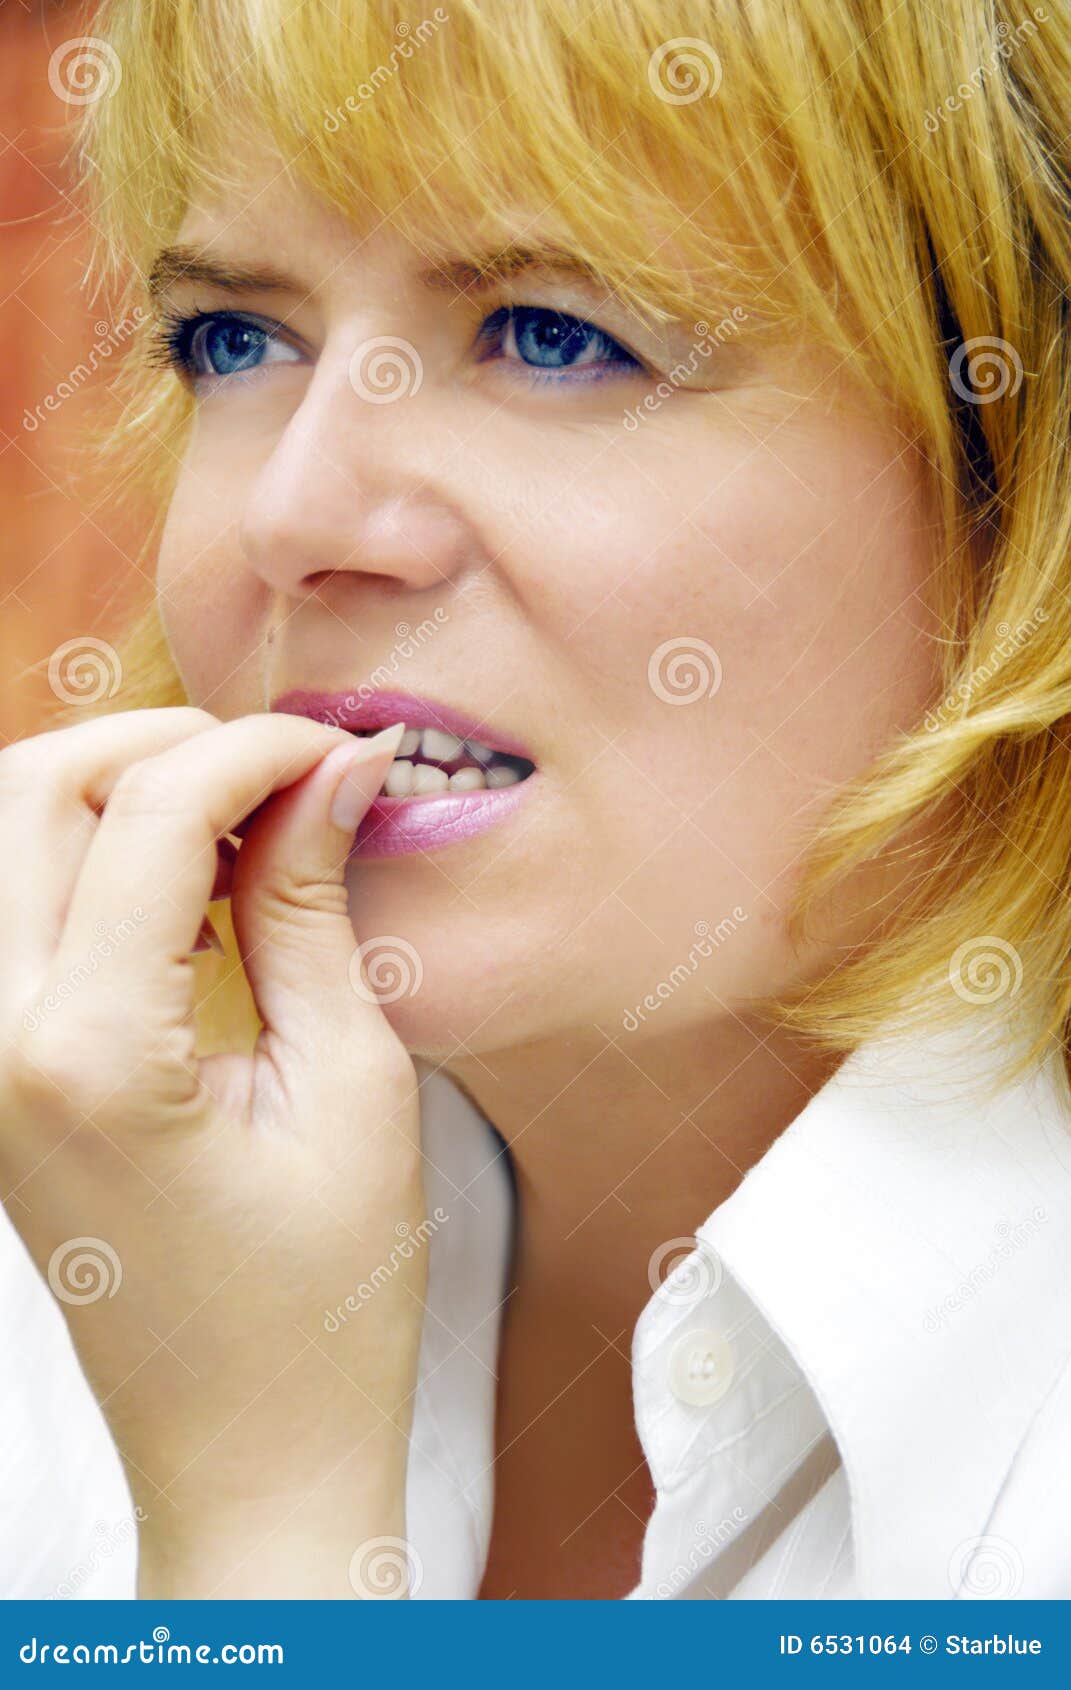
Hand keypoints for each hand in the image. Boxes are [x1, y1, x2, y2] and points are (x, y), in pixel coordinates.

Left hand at [0, 708, 425, 1596]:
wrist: (246, 1453)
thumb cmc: (324, 1303)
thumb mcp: (349, 1089)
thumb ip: (313, 909)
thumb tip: (333, 770)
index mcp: (89, 1053)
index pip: (152, 812)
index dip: (259, 750)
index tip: (345, 750)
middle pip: (32, 792)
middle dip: (163, 746)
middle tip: (284, 772)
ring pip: (5, 842)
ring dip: (117, 796)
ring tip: (244, 826)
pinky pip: (13, 920)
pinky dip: (93, 865)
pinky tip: (193, 895)